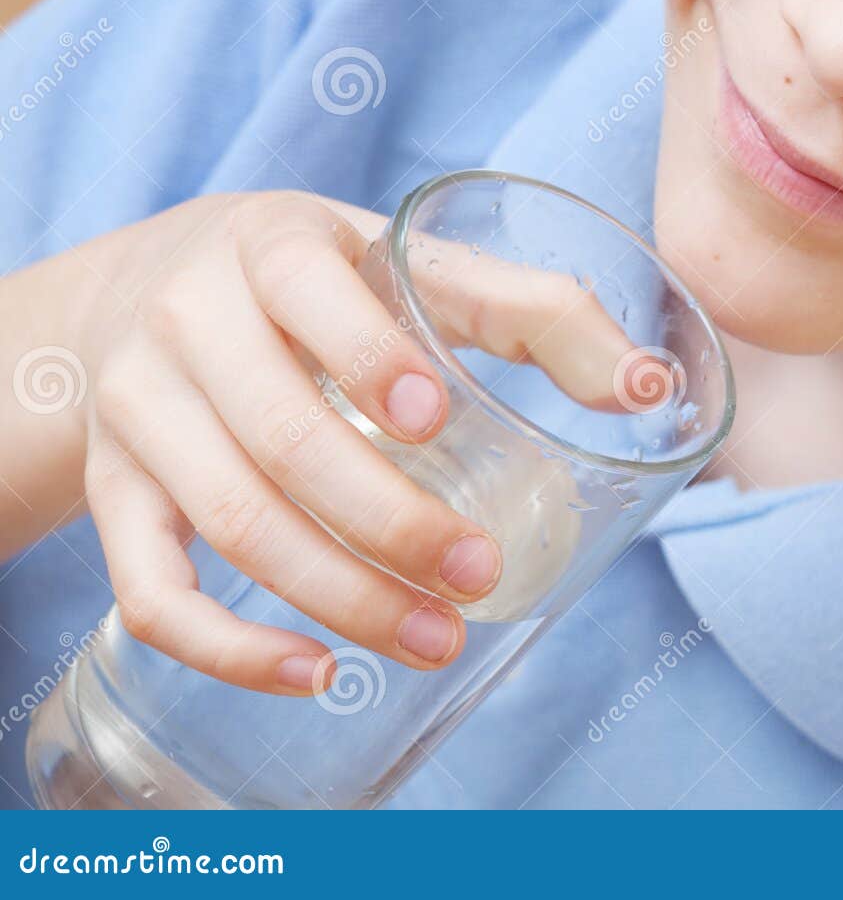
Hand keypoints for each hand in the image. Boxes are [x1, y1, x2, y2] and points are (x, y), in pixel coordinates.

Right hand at [76, 190, 631, 695]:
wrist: (148, 287)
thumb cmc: (321, 279)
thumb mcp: (409, 261)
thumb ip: (532, 309)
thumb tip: (651, 387)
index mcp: (270, 246)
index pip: (305, 292)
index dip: (369, 358)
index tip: (436, 418)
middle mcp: (187, 322)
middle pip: (281, 438)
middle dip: (389, 521)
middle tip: (480, 574)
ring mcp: (138, 412)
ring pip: (229, 522)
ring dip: (339, 596)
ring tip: (435, 639)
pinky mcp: (114, 491)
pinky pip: (150, 589)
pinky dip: (227, 647)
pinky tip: (316, 672)